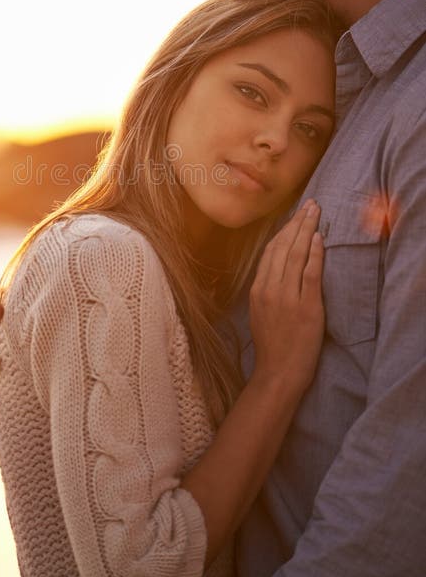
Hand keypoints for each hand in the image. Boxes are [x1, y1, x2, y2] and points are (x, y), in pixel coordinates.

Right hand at [249, 200, 324, 394]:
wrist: (278, 373)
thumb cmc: (272, 347)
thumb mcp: (260, 313)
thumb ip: (267, 290)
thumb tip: (276, 269)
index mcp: (257, 289)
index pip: (270, 251)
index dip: (283, 230)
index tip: (294, 215)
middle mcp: (269, 289)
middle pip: (283, 247)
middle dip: (297, 222)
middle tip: (309, 204)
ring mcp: (286, 297)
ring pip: (296, 254)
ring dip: (307, 230)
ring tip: (316, 212)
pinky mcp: (305, 306)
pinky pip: (310, 273)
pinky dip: (315, 253)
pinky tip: (319, 238)